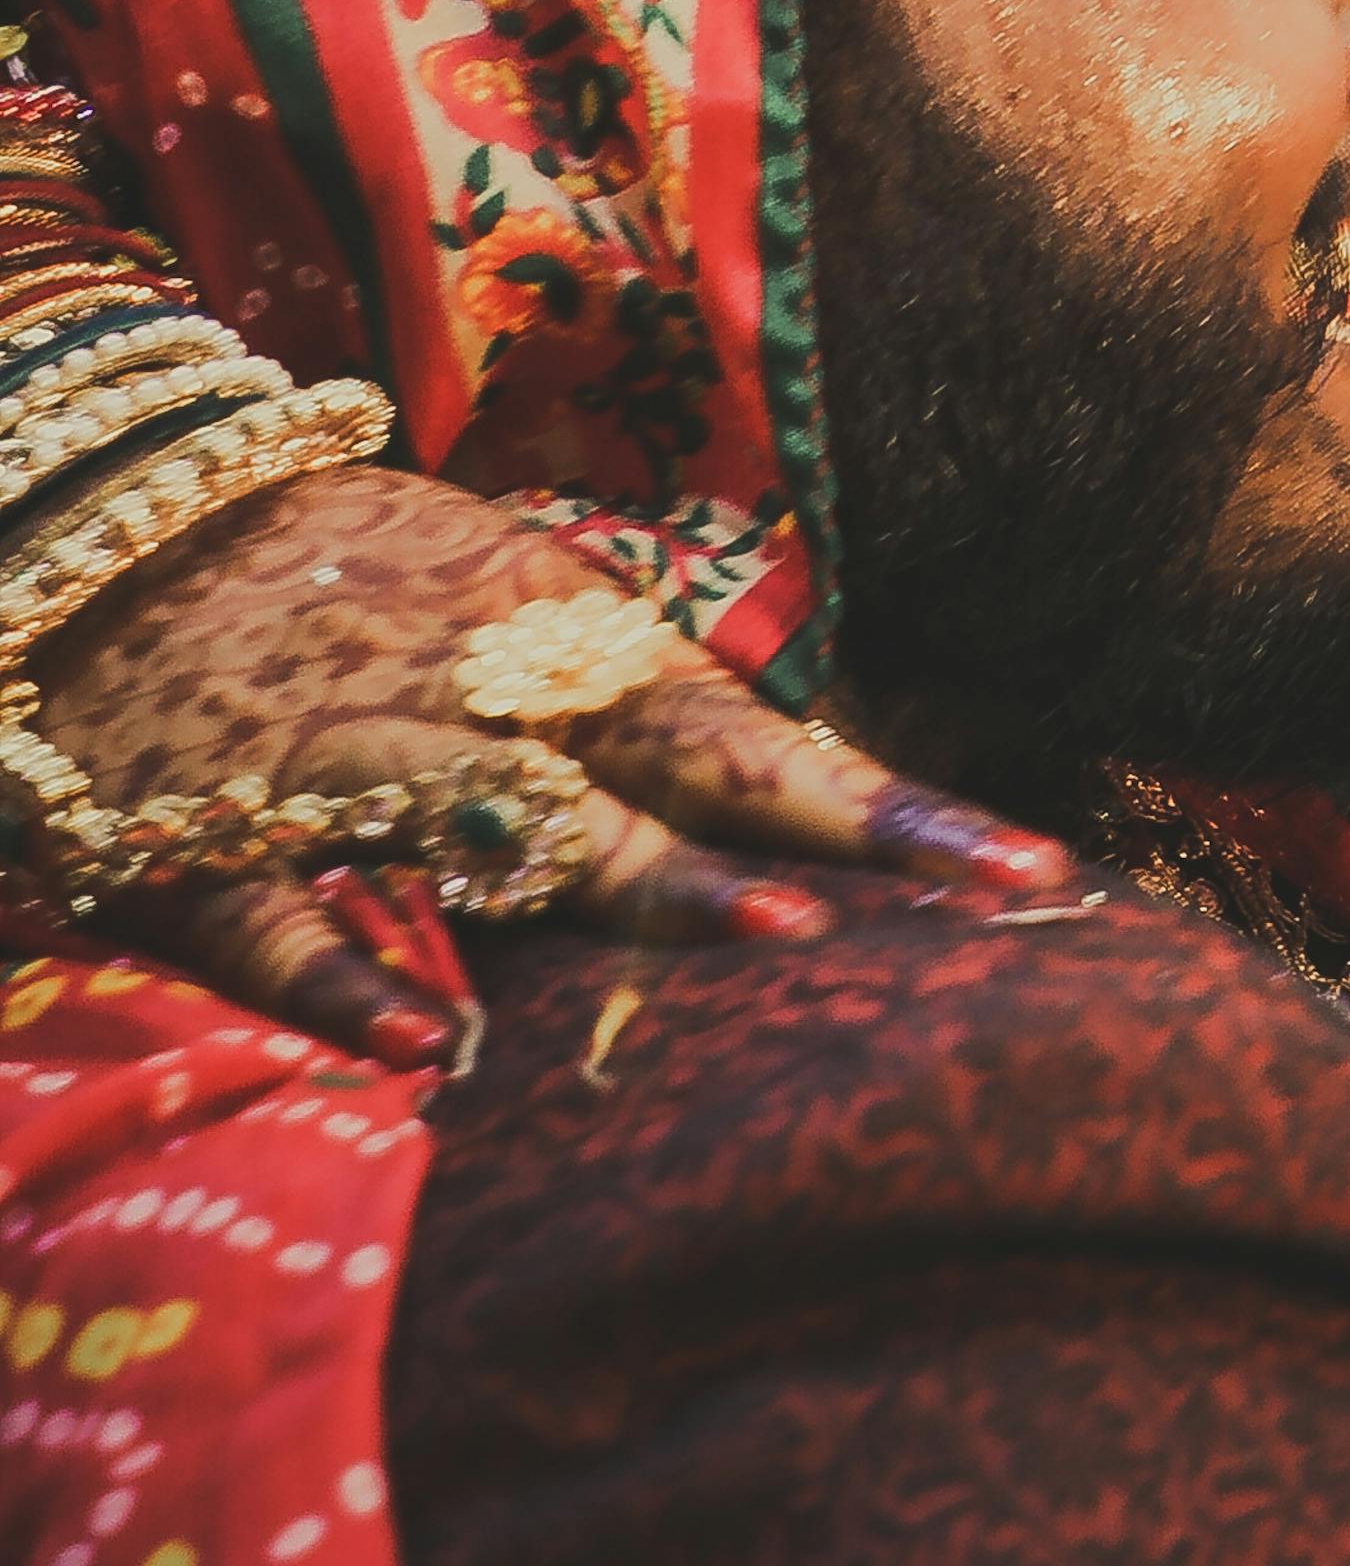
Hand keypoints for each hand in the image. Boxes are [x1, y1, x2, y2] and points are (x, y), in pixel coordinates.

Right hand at [26, 462, 1073, 1065]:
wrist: (96, 521)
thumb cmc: (338, 596)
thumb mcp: (502, 627)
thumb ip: (635, 740)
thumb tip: (812, 842)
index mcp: (564, 650)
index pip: (758, 741)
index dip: (894, 809)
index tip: (1037, 873)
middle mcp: (484, 696)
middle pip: (680, 765)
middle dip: (834, 829)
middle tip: (986, 893)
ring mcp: (346, 761)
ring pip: (502, 817)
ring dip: (633, 871)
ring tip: (771, 929)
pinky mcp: (200, 836)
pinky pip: (276, 918)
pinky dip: (342, 976)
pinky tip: (420, 1045)